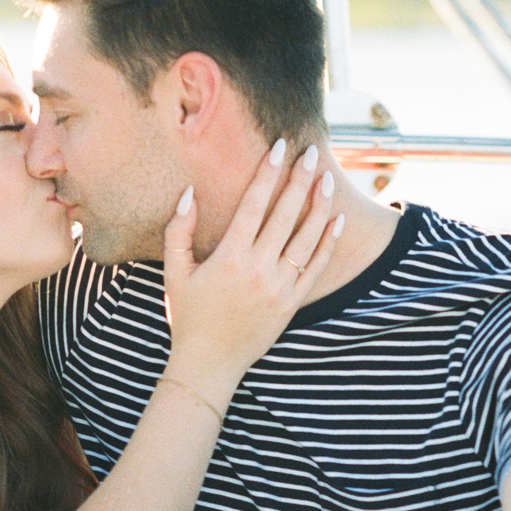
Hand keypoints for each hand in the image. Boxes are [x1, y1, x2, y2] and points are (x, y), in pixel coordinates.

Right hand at [162, 142, 340, 401]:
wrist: (209, 363)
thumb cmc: (187, 315)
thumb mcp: (174, 273)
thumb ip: (178, 231)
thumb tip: (188, 193)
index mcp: (229, 258)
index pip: (253, 205)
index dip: (268, 173)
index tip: (280, 147)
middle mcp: (258, 270)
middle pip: (286, 215)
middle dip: (300, 180)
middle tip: (311, 152)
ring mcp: (279, 287)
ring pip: (307, 238)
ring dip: (319, 205)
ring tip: (327, 178)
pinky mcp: (292, 303)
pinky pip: (317, 267)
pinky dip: (328, 242)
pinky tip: (336, 219)